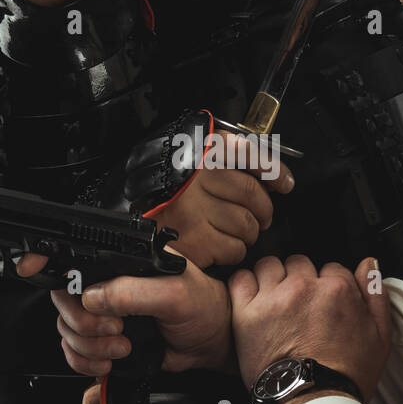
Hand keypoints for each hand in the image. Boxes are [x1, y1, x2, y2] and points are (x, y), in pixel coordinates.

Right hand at [56, 256, 233, 376]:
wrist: (213, 342)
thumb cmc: (204, 308)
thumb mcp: (174, 293)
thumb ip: (132, 292)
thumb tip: (92, 296)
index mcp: (123, 262)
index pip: (77, 267)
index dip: (71, 286)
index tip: (92, 306)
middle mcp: (109, 285)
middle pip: (65, 302)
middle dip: (84, 324)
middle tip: (117, 330)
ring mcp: (105, 313)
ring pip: (68, 330)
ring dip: (88, 346)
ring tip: (122, 347)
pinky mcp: (104, 340)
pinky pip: (75, 352)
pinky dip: (84, 361)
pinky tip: (109, 362)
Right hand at [157, 132, 293, 268]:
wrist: (117, 210)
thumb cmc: (153, 183)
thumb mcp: (181, 152)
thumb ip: (217, 153)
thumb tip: (263, 171)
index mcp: (198, 152)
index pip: (250, 155)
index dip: (274, 171)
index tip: (284, 183)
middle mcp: (198, 179)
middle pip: (252, 196)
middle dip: (264, 209)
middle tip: (263, 215)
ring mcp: (195, 211)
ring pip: (246, 225)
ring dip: (250, 232)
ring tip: (241, 232)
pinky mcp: (192, 241)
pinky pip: (231, 249)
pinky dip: (234, 251)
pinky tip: (223, 245)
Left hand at [228, 255, 391, 403]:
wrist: (312, 403)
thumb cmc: (345, 375)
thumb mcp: (380, 336)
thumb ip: (375, 294)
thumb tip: (368, 264)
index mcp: (337, 289)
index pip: (331, 267)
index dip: (327, 285)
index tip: (322, 302)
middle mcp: (304, 288)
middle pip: (299, 263)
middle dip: (300, 279)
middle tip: (299, 304)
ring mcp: (274, 298)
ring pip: (269, 266)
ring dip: (273, 278)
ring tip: (275, 301)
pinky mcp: (247, 312)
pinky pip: (240, 279)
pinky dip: (245, 285)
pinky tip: (253, 299)